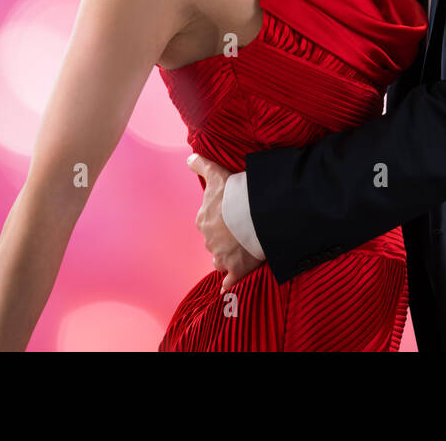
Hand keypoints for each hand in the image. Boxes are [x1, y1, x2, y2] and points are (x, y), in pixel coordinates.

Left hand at [185, 153, 264, 292]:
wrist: (256, 213)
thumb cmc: (236, 193)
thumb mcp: (217, 174)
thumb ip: (202, 165)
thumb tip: (189, 158)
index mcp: (204, 220)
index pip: (208, 222)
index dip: (221, 220)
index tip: (232, 216)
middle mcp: (209, 240)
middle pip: (214, 241)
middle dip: (225, 238)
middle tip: (242, 231)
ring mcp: (222, 256)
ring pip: (221, 259)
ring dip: (228, 257)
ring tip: (242, 251)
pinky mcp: (237, 269)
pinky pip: (229, 281)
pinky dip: (228, 284)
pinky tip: (228, 288)